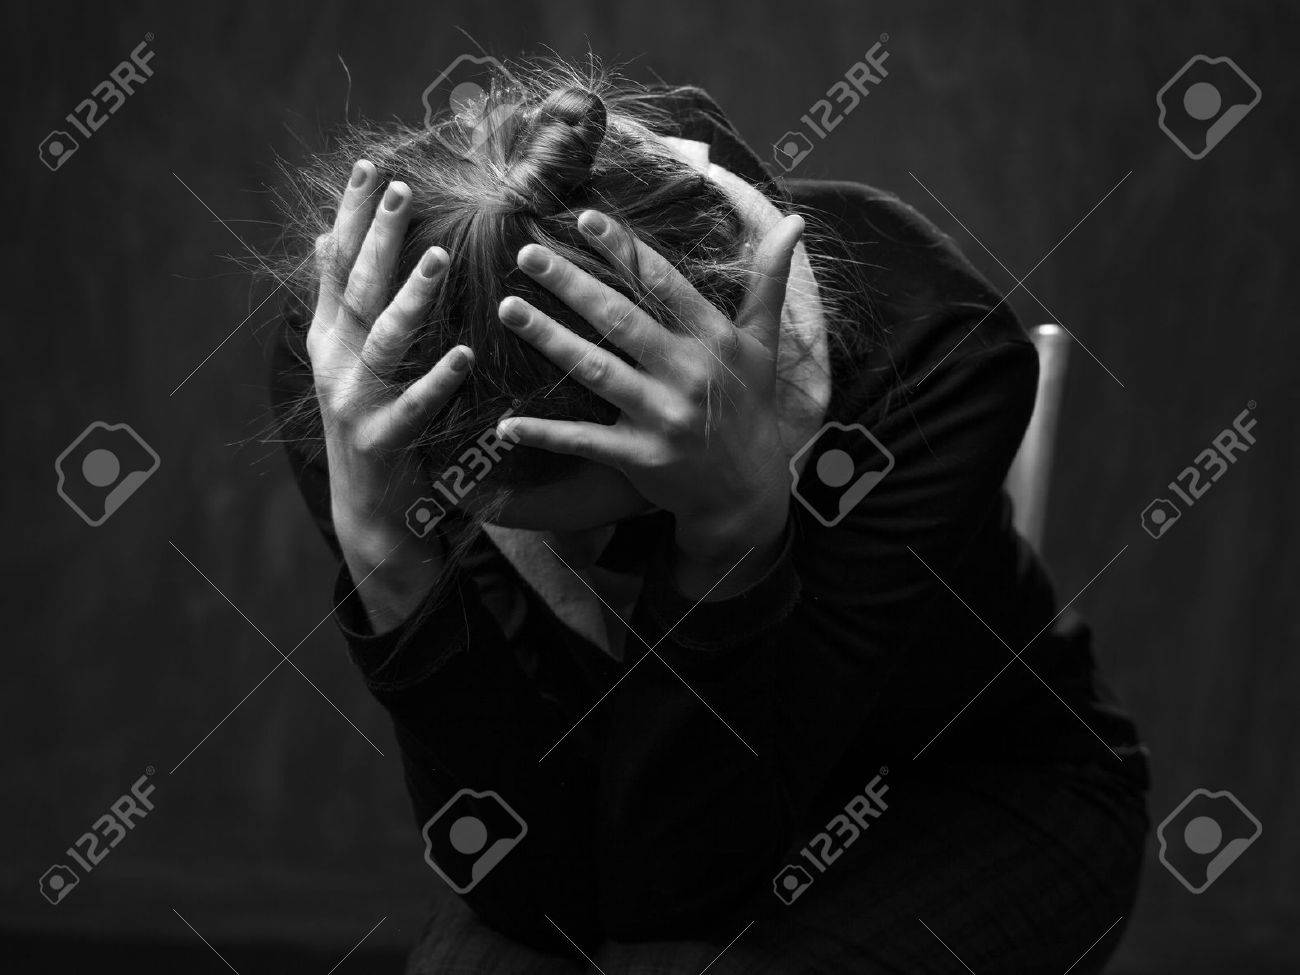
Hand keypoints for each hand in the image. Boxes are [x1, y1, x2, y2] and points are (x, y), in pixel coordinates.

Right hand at [308, 160, 470, 627]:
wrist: (368, 509)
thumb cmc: (370, 424)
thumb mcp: (346, 360)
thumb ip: (339, 303)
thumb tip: (325, 239)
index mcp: (329, 339)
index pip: (339, 265)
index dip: (353, 216)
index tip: (371, 167)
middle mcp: (334, 364)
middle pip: (358, 291)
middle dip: (378, 237)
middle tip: (400, 188)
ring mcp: (353, 403)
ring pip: (383, 342)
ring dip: (410, 298)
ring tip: (438, 258)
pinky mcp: (380, 441)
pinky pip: (413, 407)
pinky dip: (436, 381)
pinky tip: (463, 356)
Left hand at [497, 209, 804, 595]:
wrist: (747, 491)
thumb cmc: (750, 406)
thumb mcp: (764, 343)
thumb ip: (769, 281)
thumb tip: (795, 223)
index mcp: (714, 340)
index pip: (664, 283)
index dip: (624, 250)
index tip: (584, 218)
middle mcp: (687, 374)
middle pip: (620, 319)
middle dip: (571, 284)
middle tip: (526, 255)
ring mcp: (662, 417)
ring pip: (595, 369)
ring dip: (548, 339)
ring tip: (508, 309)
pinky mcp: (639, 457)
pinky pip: (584, 440)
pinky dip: (545, 433)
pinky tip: (507, 423)